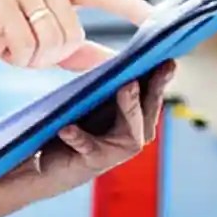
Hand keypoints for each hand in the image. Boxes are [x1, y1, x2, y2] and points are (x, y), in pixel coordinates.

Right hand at [0, 0, 152, 70]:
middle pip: (74, 34)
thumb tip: (110, 62)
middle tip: (20, 45)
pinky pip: (27, 48)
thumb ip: (74, 46)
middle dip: (49, 53)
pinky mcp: (2, 0)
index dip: (129, 7)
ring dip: (29, 56)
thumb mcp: (34, 33)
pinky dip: (12, 56)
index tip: (157, 21)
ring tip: (6, 40)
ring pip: (52, 43)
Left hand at [11, 61, 175, 193]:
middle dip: (151, 91)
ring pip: (132, 134)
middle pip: (148, 112)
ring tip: (125, 87)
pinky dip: (79, 137)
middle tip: (146, 70)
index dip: (162, 78)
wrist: (47, 161)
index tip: (168, 60)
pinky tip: (66, 128)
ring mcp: (115, 151)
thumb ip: (105, 77)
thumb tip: (112, 53)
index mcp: (135, 115)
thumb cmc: (75, 123)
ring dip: (130, 108)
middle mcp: (133, 135)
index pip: (153, 94)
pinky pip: (88, 147)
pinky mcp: (92, 163)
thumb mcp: (90, 95)